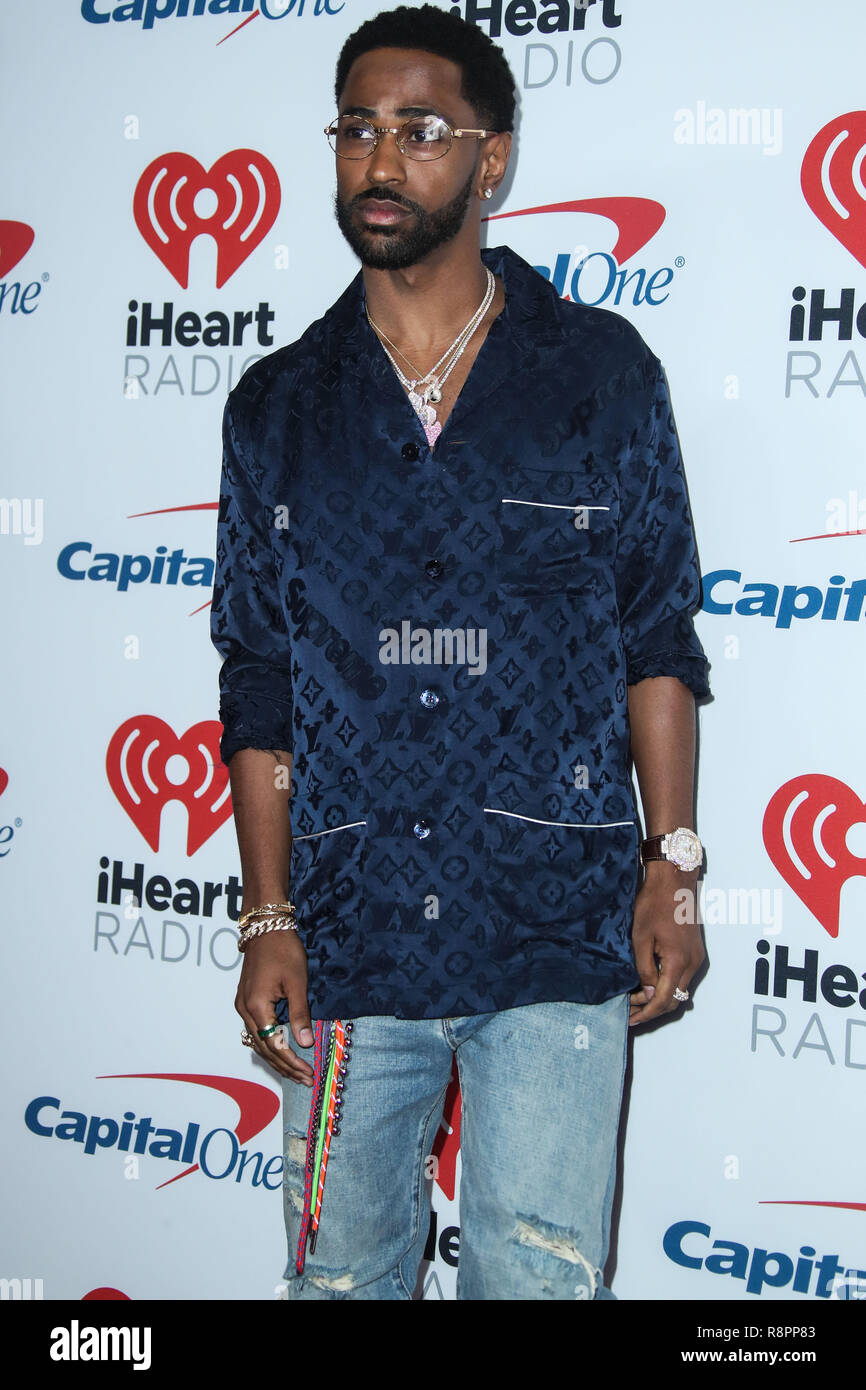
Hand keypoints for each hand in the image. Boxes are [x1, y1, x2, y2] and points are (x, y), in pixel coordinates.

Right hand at [235, 931, 314, 1083]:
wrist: (265, 927)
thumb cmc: (283, 950)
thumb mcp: (297, 982)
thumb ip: (300, 1014)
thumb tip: (305, 1043)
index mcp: (257, 1007)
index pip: (274, 1044)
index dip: (291, 1061)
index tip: (308, 1073)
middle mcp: (244, 1010)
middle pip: (263, 1048)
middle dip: (285, 1066)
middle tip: (306, 1079)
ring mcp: (242, 1006)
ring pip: (257, 1042)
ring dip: (276, 1058)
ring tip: (296, 1072)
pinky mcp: (245, 1001)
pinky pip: (256, 1031)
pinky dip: (269, 1045)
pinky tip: (281, 1052)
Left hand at [628, 869, 703, 1026]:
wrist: (674, 881)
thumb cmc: (655, 903)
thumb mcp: (641, 938)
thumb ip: (644, 969)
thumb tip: (648, 994)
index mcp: (679, 961)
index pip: (665, 1000)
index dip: (647, 1013)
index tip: (631, 1018)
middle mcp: (693, 963)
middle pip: (675, 1001)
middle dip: (652, 1010)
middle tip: (630, 1013)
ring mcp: (696, 958)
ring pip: (680, 990)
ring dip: (660, 999)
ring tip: (637, 1001)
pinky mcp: (695, 952)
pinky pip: (682, 978)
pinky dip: (668, 986)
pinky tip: (650, 985)